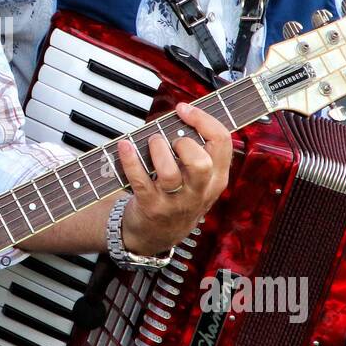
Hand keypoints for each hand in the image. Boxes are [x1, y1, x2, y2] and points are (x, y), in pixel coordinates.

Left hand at [117, 102, 231, 255]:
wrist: (158, 235)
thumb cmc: (178, 196)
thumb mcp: (200, 180)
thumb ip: (198, 151)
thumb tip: (182, 115)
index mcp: (216, 179)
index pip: (221, 142)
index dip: (202, 120)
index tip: (184, 109)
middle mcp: (199, 192)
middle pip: (200, 162)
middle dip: (183, 143)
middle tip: (172, 141)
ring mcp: (175, 202)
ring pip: (169, 173)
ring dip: (157, 150)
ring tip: (152, 143)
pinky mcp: (151, 207)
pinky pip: (140, 181)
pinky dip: (130, 160)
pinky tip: (125, 146)